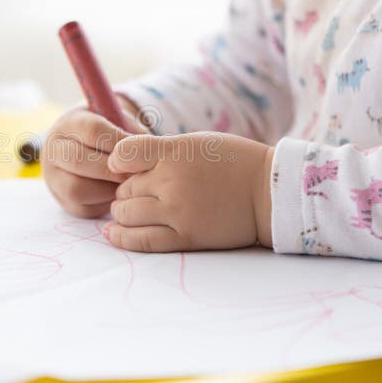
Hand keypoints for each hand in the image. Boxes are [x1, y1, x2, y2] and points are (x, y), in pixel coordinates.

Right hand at [42, 97, 148, 217]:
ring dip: (107, 188)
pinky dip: (106, 203)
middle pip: (77, 160)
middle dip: (111, 169)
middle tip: (134, 172)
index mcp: (68, 125)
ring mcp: (55, 178)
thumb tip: (148, 146)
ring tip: (128, 185)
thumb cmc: (109, 133)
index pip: (92, 131)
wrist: (87, 148)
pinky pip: (85, 208)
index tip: (139, 148)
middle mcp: (53, 151)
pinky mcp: (65, 203)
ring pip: (76, 188)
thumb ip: (131, 130)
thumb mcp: (118, 122)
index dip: (119, 141)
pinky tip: (119, 194)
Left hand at [103, 132, 273, 251]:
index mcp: (175, 152)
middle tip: (135, 192)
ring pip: (126, 213)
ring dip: (122, 212)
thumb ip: (162, 151)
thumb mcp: (197, 142)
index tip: (121, 166)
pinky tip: (112, 233)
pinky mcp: (186, 237)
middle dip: (124, 190)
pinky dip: (122, 237)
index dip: (118, 161)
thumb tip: (122, 165)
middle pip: (124, 187)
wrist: (270, 193)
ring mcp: (177, 211)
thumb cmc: (235, 163)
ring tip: (128, 210)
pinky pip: (142, 240)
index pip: (124, 154)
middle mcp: (172, 181)